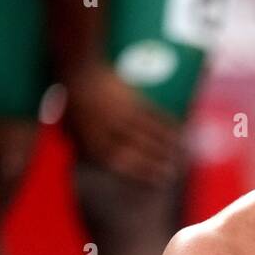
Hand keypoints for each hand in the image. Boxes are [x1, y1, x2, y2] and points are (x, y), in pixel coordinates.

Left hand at [63, 63, 181, 184]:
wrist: (80, 71)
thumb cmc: (75, 106)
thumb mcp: (74, 133)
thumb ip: (91, 151)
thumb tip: (110, 167)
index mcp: (95, 144)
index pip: (124, 165)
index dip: (144, 174)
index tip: (158, 182)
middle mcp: (112, 133)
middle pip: (141, 153)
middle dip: (159, 164)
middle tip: (173, 174)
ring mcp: (124, 115)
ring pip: (152, 136)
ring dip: (169, 147)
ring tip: (180, 156)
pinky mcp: (133, 99)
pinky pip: (156, 115)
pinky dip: (170, 125)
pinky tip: (180, 131)